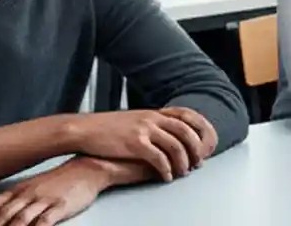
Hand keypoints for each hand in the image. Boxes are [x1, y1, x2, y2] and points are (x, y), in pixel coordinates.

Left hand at [0, 157, 109, 225]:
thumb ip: (15, 199)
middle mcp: (27, 194)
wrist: (88, 168)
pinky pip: (44, 221)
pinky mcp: (60, 206)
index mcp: (19, 189)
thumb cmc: (60, 180)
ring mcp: (44, 200)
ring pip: (20, 220)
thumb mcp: (33, 186)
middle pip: (2, 215)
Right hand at [65, 108, 212, 181]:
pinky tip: (167, 177)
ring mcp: (144, 130)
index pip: (186, 114)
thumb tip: (166, 133)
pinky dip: (166, 169)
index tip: (205, 141)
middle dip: (195, 149)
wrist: (84, 129)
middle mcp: (152, 119)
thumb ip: (150, 123)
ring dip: (183, 162)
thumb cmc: (107, 127)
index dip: (200, 127)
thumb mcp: (133, 119)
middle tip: (198, 163)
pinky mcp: (135, 144)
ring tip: (183, 173)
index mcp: (153, 112)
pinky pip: (158, 158)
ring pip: (175, 146)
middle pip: (185, 132)